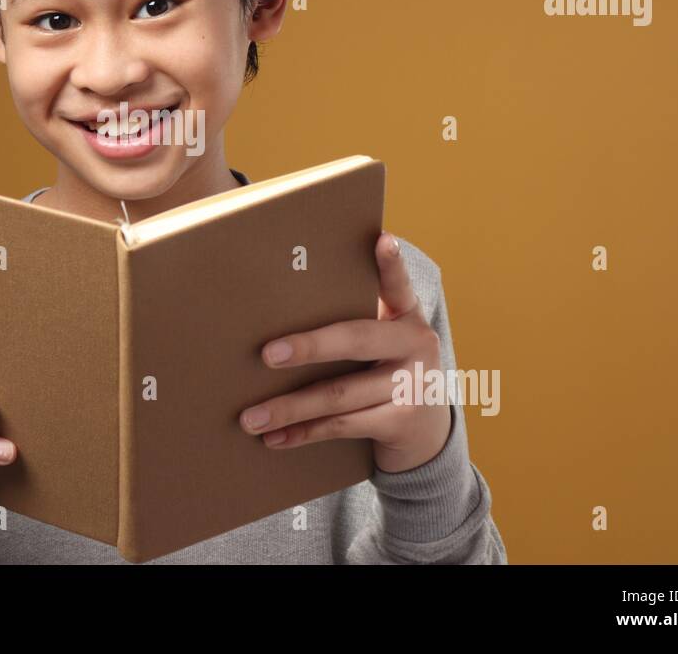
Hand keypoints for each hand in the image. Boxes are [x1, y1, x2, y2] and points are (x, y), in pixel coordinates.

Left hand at [237, 231, 451, 472]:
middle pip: (356, 340)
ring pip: (340, 394)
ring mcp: (414, 385)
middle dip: (308, 347)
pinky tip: (273, 439)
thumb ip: (351, 324)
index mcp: (406, 316)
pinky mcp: (403, 422)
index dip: (391, 263)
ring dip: (289, 407)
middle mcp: (416, 345)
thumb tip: (276, 321)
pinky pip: (343, 426)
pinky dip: (304, 433)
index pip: (397, 285)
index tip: (383, 239)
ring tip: (250, 417)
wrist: (427, 435)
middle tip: (267, 354)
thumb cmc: (385, 375)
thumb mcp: (382, 344)